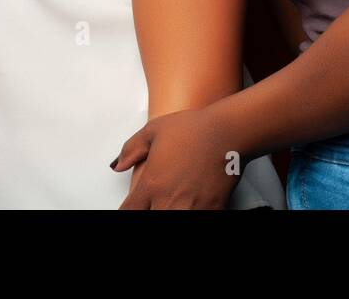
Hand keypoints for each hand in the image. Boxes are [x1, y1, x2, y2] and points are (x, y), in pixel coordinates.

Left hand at [110, 107, 240, 208]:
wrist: (228, 131)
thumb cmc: (196, 128)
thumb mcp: (155, 130)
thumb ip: (131, 148)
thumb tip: (119, 164)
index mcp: (151, 184)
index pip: (129, 211)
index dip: (129, 210)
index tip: (133, 207)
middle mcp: (169, 200)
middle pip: (149, 219)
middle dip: (149, 212)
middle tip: (155, 202)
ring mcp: (191, 207)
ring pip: (171, 221)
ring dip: (171, 211)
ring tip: (175, 203)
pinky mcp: (212, 209)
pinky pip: (199, 219)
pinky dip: (195, 212)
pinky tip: (192, 205)